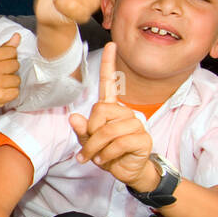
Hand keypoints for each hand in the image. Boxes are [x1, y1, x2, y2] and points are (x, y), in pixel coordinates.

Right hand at [0, 33, 20, 112]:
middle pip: (16, 64)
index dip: (9, 58)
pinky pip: (16, 92)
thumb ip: (3, 48)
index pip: (12, 51)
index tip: (1, 64)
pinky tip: (1, 92)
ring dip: (11, 83)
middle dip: (10, 71)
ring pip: (17, 79)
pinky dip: (10, 93)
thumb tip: (17, 36)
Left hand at [68, 43, 156, 189]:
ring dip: (96, 148)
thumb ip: (82, 131)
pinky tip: (106, 160)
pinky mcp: (143, 138)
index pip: (109, 83)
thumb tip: (74, 118)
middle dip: (90, 132)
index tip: (110, 44)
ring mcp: (136, 124)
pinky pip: (118, 143)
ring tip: (96, 158)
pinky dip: (107, 155)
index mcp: (112, 109)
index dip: (108, 64)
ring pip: (108, 130)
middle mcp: (126, 112)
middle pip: (100, 111)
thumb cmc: (108, 154)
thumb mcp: (90, 143)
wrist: (128, 172)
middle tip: (89, 149)